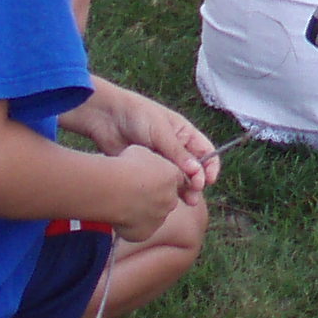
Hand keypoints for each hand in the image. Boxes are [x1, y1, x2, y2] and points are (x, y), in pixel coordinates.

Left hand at [72, 83, 219, 198]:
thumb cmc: (138, 116)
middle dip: (197, 183)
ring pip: (178, 179)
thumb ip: (178, 153)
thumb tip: (197, 173)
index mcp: (185, 135)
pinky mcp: (147, 170)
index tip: (208, 181)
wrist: (106, 118)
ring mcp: (162, 161)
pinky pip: (160, 183)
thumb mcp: (161, 132)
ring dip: (183, 190)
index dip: (210, 167)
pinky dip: (165, 191)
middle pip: (194, 170)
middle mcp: (177, 149)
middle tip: (193, 195)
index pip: (206, 152)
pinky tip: (165, 198)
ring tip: (186, 201)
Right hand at [100, 142, 185, 233]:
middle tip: (134, 192)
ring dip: (143, 212)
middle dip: (154, 197)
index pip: (174, 179)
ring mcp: (159, 218)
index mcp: (172, 177)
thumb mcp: (142, 152)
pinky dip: (131, 226)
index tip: (148, 178)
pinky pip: (139, 230)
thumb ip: (151, 162)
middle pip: (165, 199)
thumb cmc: (125, 166)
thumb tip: (148, 166)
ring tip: (123, 202)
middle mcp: (171, 200)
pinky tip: (118, 215)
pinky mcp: (145, 233)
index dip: (161, 179)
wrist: (113, 188)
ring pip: (153, 216)